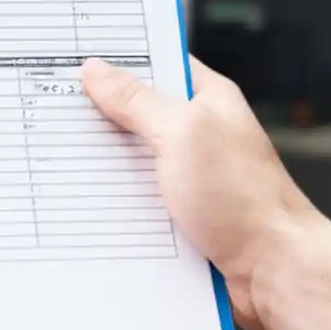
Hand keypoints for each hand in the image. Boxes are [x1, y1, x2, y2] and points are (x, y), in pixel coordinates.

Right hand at [80, 56, 317, 329]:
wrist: (275, 272)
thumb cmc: (243, 198)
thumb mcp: (182, 133)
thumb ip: (137, 101)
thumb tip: (98, 71)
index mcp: (208, 100)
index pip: (157, 63)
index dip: (117, 59)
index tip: (73, 57)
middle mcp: (200, 134)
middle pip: (137, 113)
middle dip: (100, 115)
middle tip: (55, 110)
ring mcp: (190, 175)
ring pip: (133, 160)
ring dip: (106, 165)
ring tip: (66, 159)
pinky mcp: (182, 214)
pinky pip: (137, 199)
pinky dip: (116, 202)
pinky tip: (89, 203)